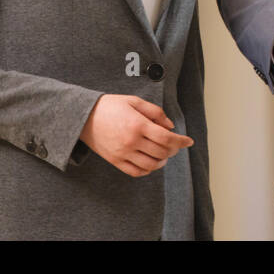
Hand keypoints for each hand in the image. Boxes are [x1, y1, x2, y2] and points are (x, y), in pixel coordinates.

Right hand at [78, 94, 192, 177]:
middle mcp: (131, 141)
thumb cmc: (111, 106)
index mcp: (138, 125)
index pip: (166, 138)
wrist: (84, 116)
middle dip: (173, 150)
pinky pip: (136, 172)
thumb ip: (155, 112)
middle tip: (175, 145)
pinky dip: (148, 170)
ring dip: (162, 161)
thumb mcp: (135, 101)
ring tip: (165, 154)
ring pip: (150, 165)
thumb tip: (171, 126)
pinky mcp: (115, 161)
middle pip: (161, 152)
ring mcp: (122, 153)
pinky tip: (151, 162)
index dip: (181, 141)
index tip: (189, 141)